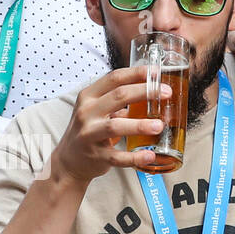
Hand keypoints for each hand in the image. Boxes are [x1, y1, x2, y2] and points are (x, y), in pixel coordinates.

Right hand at [48, 66, 168, 183]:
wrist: (69, 160)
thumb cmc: (88, 131)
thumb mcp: (96, 110)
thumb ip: (118, 101)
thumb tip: (151, 91)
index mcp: (89, 96)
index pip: (114, 78)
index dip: (137, 73)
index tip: (156, 73)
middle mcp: (87, 112)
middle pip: (119, 96)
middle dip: (145, 92)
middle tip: (166, 93)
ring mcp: (89, 134)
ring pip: (115, 126)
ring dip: (140, 125)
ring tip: (159, 125)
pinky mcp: (96, 156)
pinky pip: (117, 156)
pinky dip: (134, 157)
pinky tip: (149, 155)